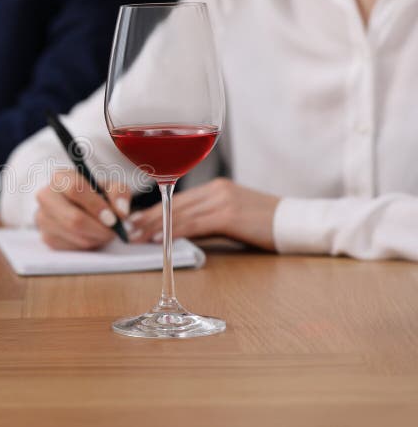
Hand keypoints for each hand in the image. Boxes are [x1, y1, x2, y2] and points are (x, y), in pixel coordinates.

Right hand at [35, 169, 130, 249]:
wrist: (78, 206)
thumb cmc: (95, 194)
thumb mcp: (110, 187)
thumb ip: (119, 193)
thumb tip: (120, 211)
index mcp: (60, 178)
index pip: (75, 189)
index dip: (96, 205)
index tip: (113, 218)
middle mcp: (46, 197)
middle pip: (74, 219)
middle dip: (100, 228)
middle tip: (115, 231)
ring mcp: (44, 219)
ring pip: (76, 236)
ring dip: (97, 238)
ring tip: (106, 231)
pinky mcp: (47, 238)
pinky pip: (74, 248)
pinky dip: (89, 244)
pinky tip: (94, 236)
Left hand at [127, 178, 279, 249]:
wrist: (297, 223)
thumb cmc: (266, 224)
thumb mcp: (234, 216)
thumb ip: (209, 219)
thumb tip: (182, 231)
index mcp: (217, 187)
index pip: (178, 198)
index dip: (155, 209)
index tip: (136, 219)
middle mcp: (217, 189)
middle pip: (173, 203)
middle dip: (148, 217)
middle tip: (128, 228)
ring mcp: (223, 200)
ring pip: (180, 213)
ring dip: (155, 226)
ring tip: (137, 236)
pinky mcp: (229, 215)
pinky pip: (194, 224)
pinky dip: (173, 231)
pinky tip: (159, 239)